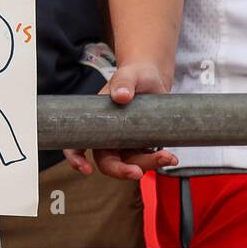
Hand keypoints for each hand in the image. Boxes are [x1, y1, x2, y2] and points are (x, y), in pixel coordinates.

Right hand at [63, 62, 177, 179]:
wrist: (154, 79)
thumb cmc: (135, 75)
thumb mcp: (128, 75)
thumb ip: (124, 83)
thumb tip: (121, 96)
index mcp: (96, 120)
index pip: (76, 143)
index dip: (76, 158)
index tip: (86, 168)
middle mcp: (107, 134)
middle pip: (106, 161)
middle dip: (120, 170)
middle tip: (136, 172)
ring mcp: (125, 140)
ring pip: (130, 162)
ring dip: (146, 165)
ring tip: (166, 157)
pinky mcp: (142, 142)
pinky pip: (147, 158)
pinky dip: (158, 160)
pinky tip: (170, 156)